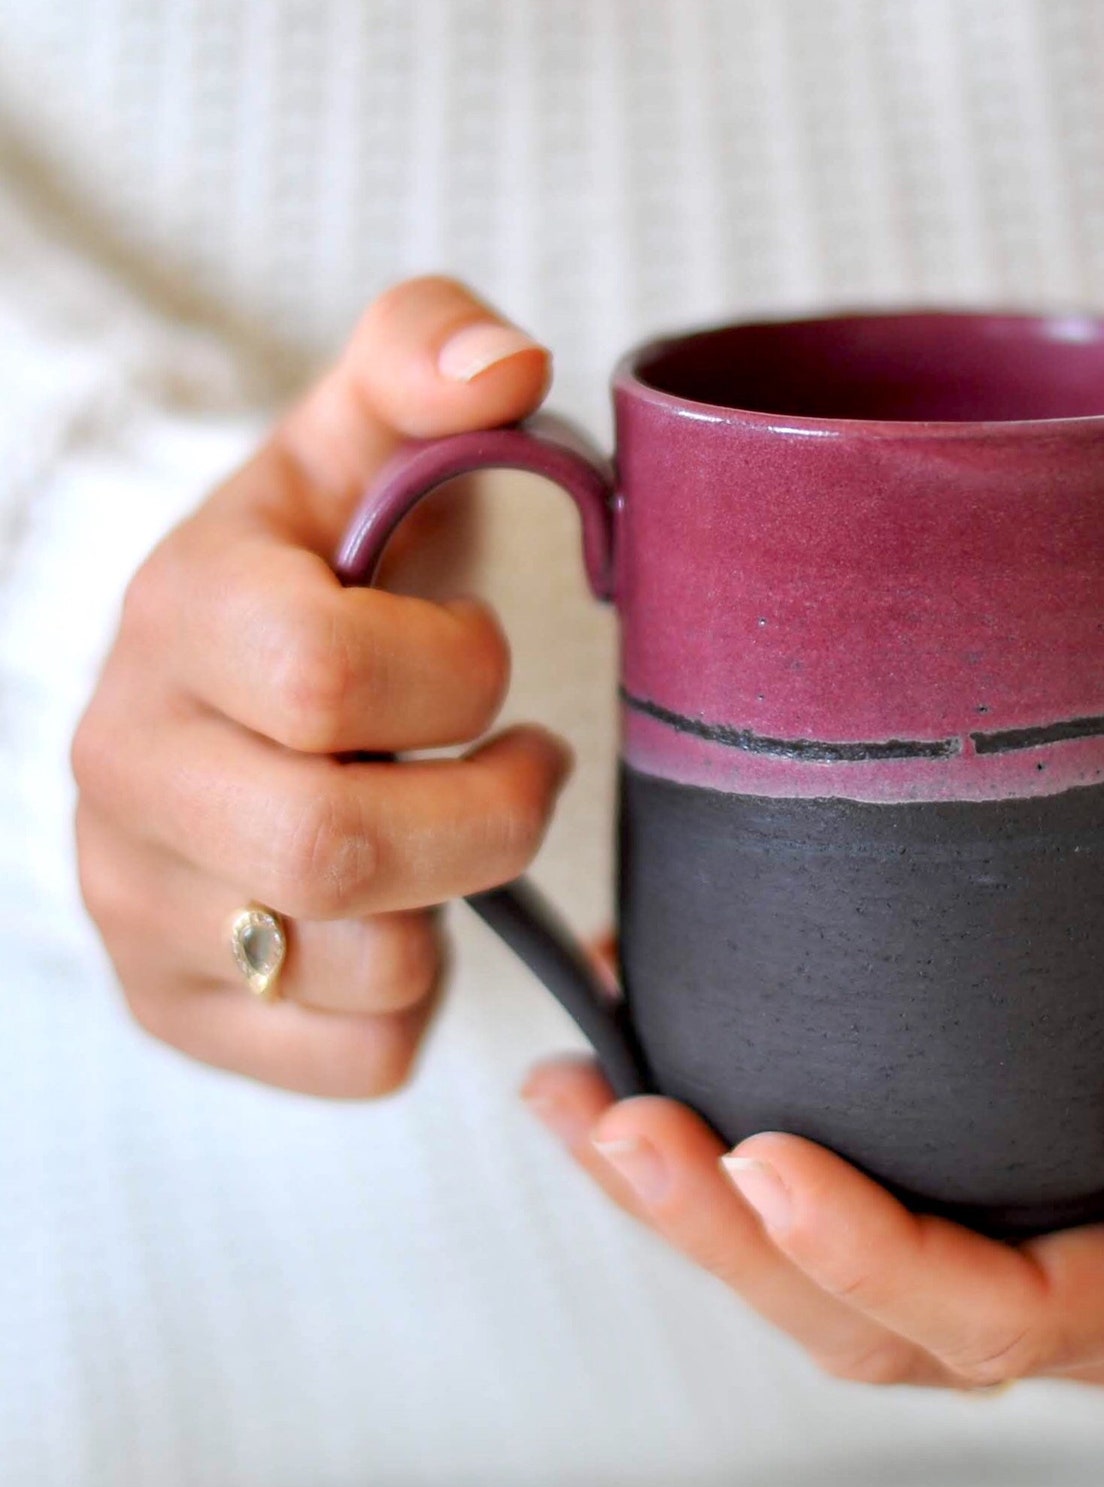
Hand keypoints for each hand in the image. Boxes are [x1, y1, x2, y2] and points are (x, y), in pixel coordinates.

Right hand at [73, 276, 569, 1095]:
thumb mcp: (361, 442)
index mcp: (179, 614)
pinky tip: (403, 918)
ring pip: (361, 967)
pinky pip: (354, 1059)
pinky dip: (419, 999)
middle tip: (525, 770)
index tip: (485, 663)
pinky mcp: (180, 1007)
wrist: (222, 690)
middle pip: (339, 850)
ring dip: (455, 903)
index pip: (334, 678)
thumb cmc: (321, 572)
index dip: (464, 677)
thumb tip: (509, 360)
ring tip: (446, 832)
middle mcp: (126, 769)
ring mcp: (138, 903)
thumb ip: (424, 356)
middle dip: (489, 818)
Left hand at [524, 789, 1103, 1388]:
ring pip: (812, 1288)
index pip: (1005, 1314)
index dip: (869, 1259)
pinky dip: (702, 1156)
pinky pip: (804, 1215)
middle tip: (622, 1121)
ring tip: (580, 1102)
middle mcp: (1071, 1286)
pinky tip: (619, 1070)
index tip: (760, 1156)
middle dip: (728, 1240)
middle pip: (873, 1324)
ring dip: (683, 1210)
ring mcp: (992, 1244)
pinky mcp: (937, 1183)